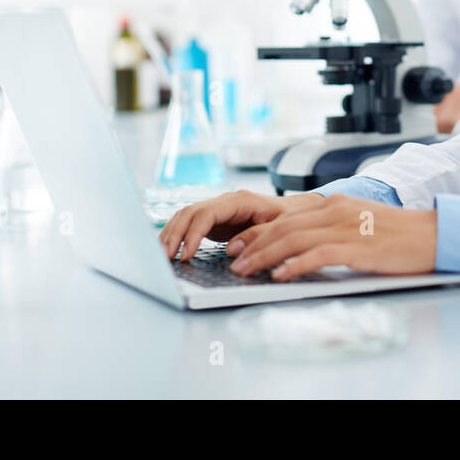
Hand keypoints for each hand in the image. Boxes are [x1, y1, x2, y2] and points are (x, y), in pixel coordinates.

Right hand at [159, 189, 322, 261]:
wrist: (298, 211)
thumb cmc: (292, 219)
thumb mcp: (282, 227)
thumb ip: (258, 237)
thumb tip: (231, 250)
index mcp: (240, 200)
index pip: (207, 213)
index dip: (194, 234)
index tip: (187, 254)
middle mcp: (225, 202)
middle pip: (190, 213)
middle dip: (175, 235)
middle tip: (165, 258)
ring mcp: (218, 210)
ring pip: (186, 217)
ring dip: (171, 235)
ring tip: (161, 257)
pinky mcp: (215, 221)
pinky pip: (190, 225)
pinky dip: (177, 236)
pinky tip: (169, 251)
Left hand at [228, 194, 437, 280]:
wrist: (433, 234)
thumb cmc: (399, 235)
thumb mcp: (359, 223)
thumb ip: (332, 228)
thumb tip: (302, 247)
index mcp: (335, 204)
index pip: (286, 216)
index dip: (258, 231)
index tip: (238, 245)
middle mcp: (337, 211)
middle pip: (283, 226)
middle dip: (253, 244)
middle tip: (233, 261)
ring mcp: (347, 227)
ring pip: (294, 239)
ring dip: (265, 256)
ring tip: (246, 271)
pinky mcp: (358, 247)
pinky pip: (318, 255)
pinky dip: (295, 265)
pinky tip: (281, 276)